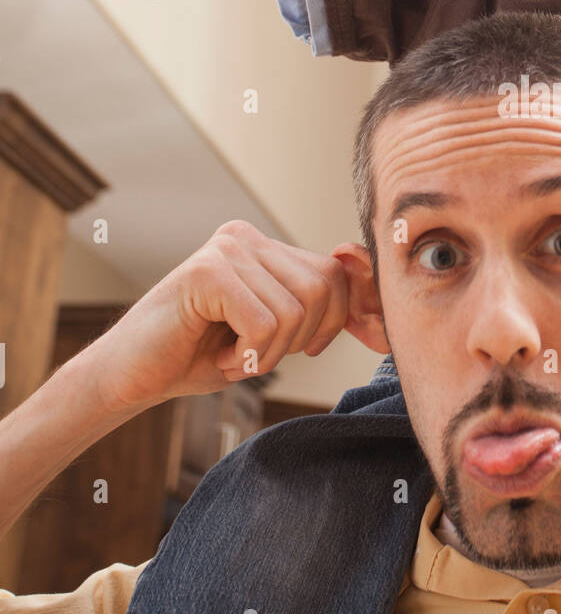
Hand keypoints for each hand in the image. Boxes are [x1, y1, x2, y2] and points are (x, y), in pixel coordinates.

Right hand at [89, 221, 350, 412]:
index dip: (334, 321)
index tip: (306, 349)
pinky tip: (217, 354)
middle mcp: (247, 236)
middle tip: (255, 355)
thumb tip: (375, 303)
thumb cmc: (201, 356)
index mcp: (265, 246)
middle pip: (322, 290)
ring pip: (295, 311)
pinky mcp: (207, 271)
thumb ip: (316, 309)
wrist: (132, 377)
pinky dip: (247, 356)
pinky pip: (264, 323)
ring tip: (231, 354)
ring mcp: (227, 248)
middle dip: (299, 340)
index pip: (336, 275)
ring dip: (268, 353)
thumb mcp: (274, 331)